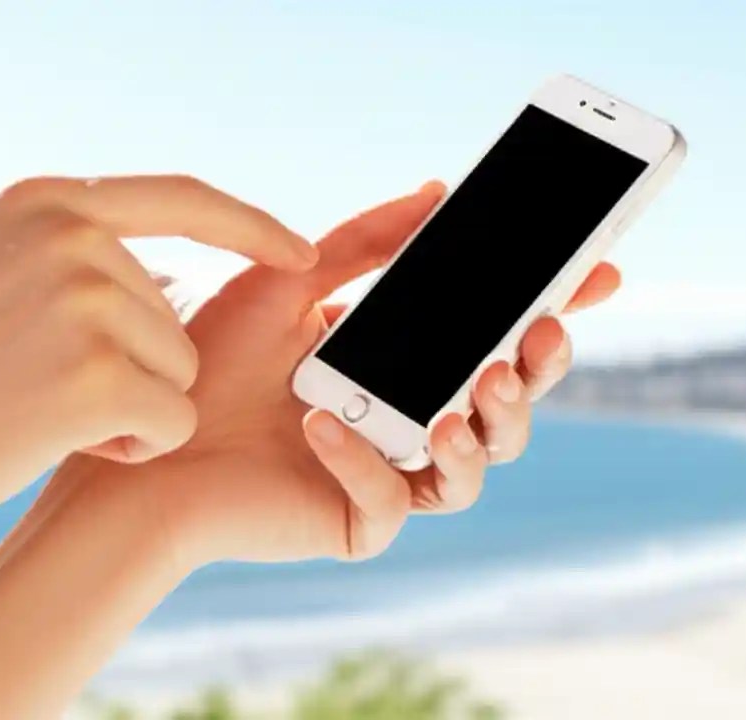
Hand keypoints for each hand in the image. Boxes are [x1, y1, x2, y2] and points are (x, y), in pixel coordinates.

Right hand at [0, 175, 315, 544]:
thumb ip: (70, 253)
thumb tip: (170, 275)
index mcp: (47, 201)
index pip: (184, 198)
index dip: (252, 228)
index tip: (299, 255)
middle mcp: (73, 238)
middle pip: (177, 317)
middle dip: (134, 369)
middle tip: (41, 391)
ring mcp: (86, 303)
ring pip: (182, 372)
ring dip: (132, 408)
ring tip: (40, 413)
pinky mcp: (96, 378)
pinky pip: (173, 421)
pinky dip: (135, 446)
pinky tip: (59, 444)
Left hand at [136, 182, 619, 565]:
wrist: (147, 444)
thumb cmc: (211, 363)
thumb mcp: (289, 280)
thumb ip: (365, 239)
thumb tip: (437, 188)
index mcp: (402, 360)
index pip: (495, 334)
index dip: (552, 307)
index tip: (598, 273)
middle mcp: (407, 418)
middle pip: (507, 404)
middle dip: (536, 372)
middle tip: (534, 337)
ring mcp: (390, 472)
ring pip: (478, 466)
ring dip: (486, 428)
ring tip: (472, 389)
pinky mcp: (359, 522)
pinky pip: (395, 501)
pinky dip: (367, 462)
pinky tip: (323, 427)